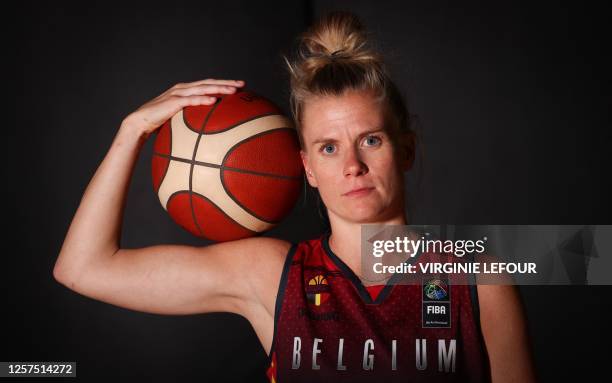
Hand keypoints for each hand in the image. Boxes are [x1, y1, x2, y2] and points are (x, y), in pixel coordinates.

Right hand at [122, 79, 244, 137]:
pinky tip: (213, 101)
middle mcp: (183, 88)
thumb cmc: (160, 123)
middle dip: (227, 82)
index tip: (239, 86)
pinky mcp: (173, 102)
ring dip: (219, 88)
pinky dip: (202, 99)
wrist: (140, 123)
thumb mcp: (180, 119)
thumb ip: (192, 119)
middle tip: (243, 84)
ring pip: (203, 88)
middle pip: (209, 83)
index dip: (224, 83)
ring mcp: (178, 93)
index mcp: (186, 90)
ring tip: (233, 91)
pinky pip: (190, 100)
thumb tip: (208, 131)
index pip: (208, 84)